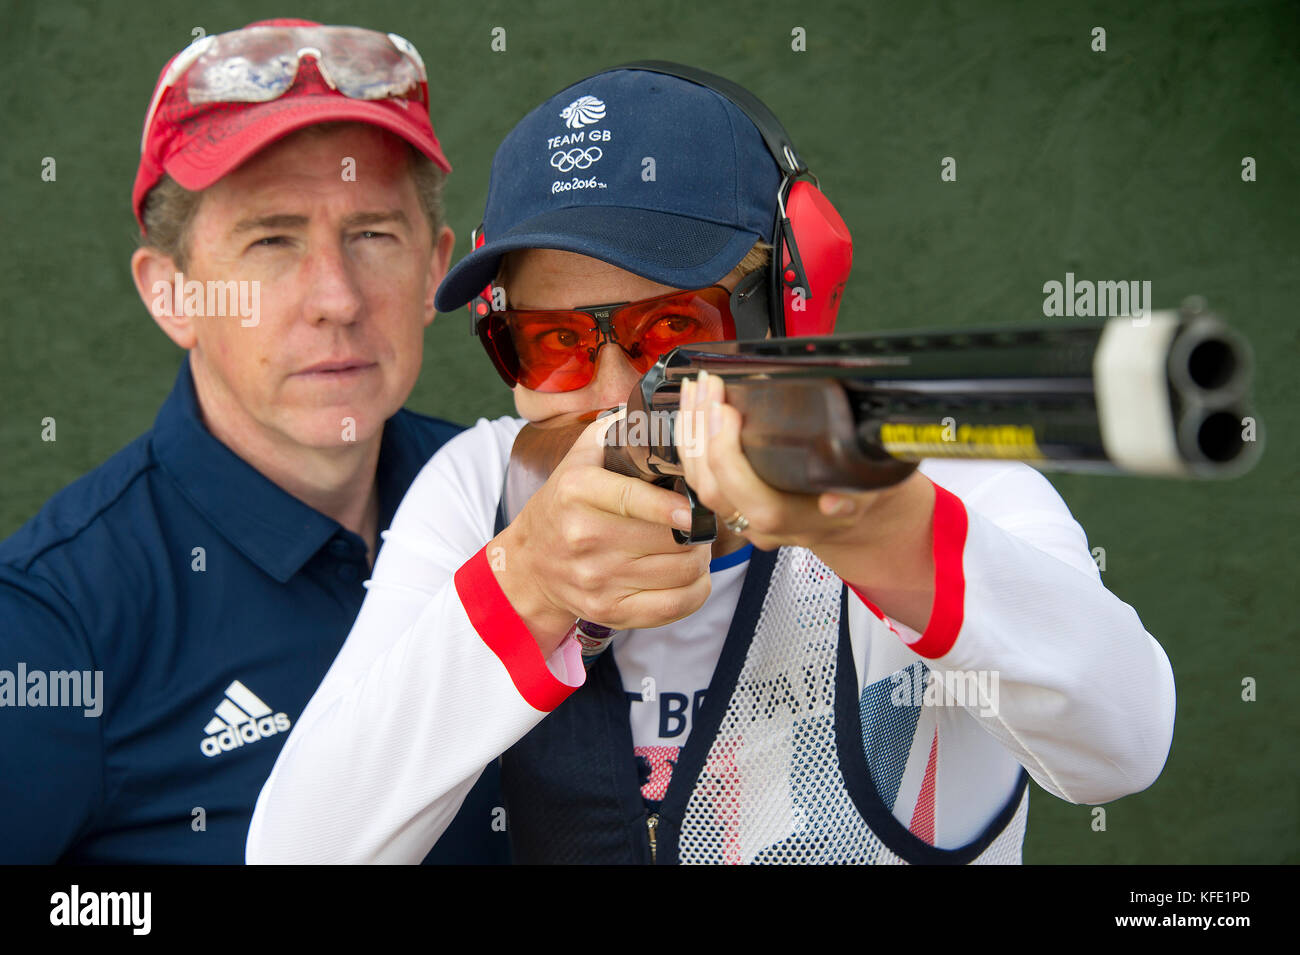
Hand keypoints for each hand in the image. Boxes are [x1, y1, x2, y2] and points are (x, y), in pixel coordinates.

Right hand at [493, 414, 712, 654]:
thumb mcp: (579, 457)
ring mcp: (597, 579)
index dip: (670, 507)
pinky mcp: (609, 611)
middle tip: (702, 522)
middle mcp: (584, 536)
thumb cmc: (565, 504)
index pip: (631, 499)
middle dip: (697, 530)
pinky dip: (696, 592)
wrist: (531, 563)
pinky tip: (693, 576)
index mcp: (578, 490)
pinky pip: (672, 606)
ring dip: (700, 558)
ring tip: (695, 545)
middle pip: (667, 539)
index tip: (693, 509)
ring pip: (678, 572)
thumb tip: (664, 411)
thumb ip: (617, 430)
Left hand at [678, 371, 937, 631]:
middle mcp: (762, 526)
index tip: (727, 410)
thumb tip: (836, 503)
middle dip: (704, 433)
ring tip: (696, 390)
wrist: (854, 517)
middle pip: (714, 488)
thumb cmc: (862, 495)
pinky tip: (694, 408)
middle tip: (709, 388)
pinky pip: (698, 475)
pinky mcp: (730, 502)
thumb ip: (856, 497)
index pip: (748, 498)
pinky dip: (691, 438)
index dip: (729, 456)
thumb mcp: (872, 491)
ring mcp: (742, 517)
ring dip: (692, 431)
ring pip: (699, 482)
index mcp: (795, 522)